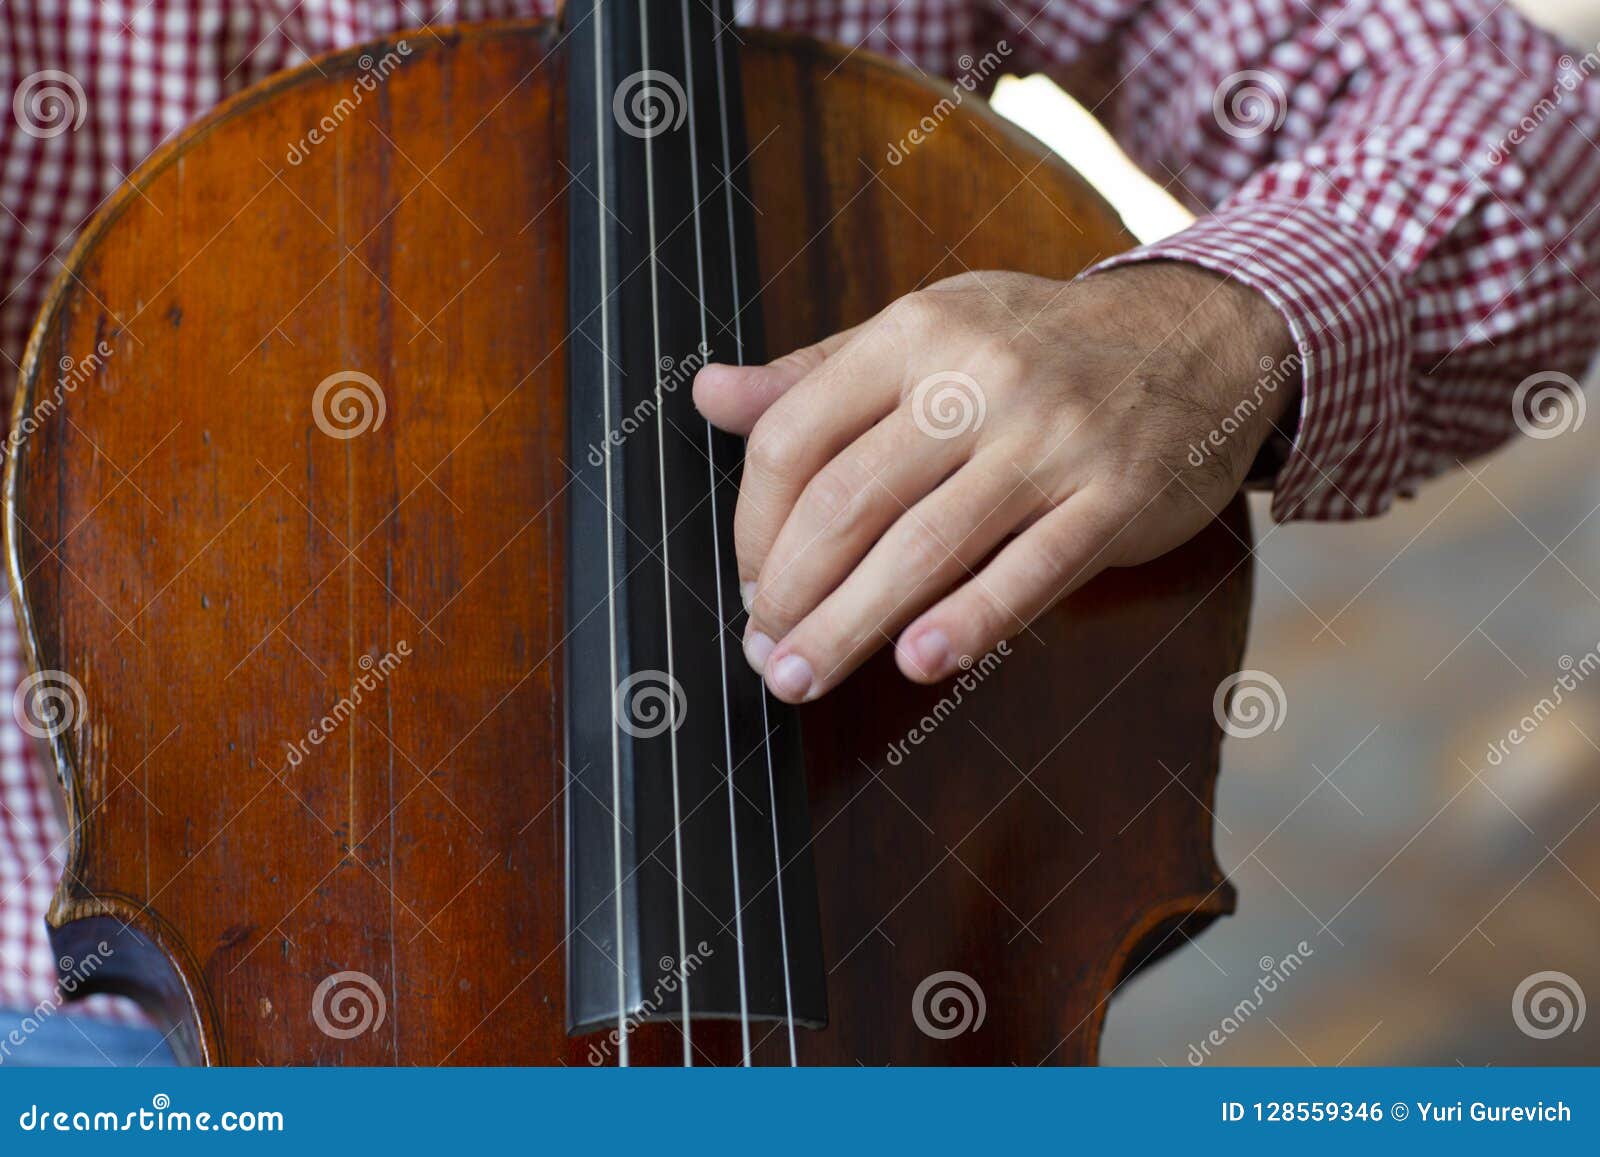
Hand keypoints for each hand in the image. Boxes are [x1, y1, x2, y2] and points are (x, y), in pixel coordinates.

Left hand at [692, 263, 1296, 703]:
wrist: (1197, 337)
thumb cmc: (1039, 345)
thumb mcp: (927, 329)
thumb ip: (816, 372)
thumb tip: (708, 394)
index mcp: (915, 333)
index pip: (796, 434)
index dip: (754, 523)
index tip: (750, 579)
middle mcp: (977, 378)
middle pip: (848, 501)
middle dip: (789, 591)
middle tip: (764, 650)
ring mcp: (1051, 439)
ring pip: (925, 547)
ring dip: (850, 626)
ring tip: (800, 676)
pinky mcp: (1114, 497)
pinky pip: (1030, 570)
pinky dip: (969, 622)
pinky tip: (918, 662)